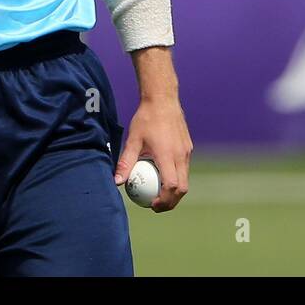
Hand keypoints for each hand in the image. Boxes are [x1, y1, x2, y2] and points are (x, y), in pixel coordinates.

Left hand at [113, 95, 192, 211]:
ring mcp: (186, 151)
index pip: (171, 186)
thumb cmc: (146, 118)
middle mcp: (180, 155)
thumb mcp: (132, 140)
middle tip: (156, 206)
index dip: (164, 200)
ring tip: (159, 194)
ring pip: (185, 178)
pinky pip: (184, 168)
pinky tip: (163, 175)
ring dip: (175, 190)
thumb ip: (125, 162)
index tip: (152, 205)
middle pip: (182, 188)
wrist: (163, 99)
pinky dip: (177, 177)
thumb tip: (117, 182)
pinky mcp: (188, 147)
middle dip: (171, 202)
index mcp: (167, 155)